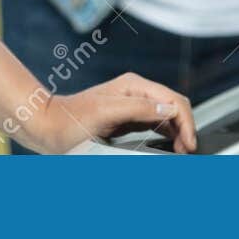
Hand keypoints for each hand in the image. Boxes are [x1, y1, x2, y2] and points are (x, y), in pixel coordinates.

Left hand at [28, 72, 196, 153]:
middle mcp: (136, 92)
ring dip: (178, 132)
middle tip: (188, 152)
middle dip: (185, 127)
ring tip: (181, 152)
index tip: (189, 144)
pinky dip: (168, 135)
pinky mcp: (128, 118)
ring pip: (167, 116)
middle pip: (173, 106)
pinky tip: (170, 146)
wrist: (49, 127)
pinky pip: (156, 124)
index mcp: (134, 86)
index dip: (185, 122)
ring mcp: (132, 104)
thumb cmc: (71, 121)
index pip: (172, 100)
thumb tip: (169, 111)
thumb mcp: (105, 114)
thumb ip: (138, 109)